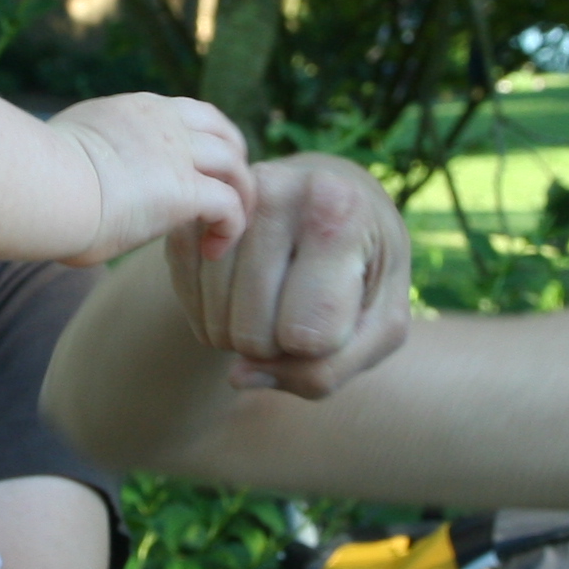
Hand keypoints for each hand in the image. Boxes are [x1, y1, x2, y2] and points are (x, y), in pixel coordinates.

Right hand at [49, 93, 251, 265]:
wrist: (40, 187)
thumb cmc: (37, 179)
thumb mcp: (69, 150)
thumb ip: (90, 155)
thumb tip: (79, 177)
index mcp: (136, 109)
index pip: (188, 114)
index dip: (204, 142)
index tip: (198, 172)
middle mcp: (164, 122)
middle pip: (224, 131)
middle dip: (234, 162)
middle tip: (229, 198)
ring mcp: (178, 153)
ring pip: (236, 167)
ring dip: (241, 198)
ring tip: (227, 231)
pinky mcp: (186, 190)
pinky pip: (231, 206)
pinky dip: (232, 229)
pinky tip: (213, 252)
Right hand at [171, 152, 412, 397]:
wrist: (334, 200)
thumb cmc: (366, 268)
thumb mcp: (382, 322)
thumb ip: (329, 368)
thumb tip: (238, 377)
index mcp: (340, 209)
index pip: (307, 335)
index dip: (322, 346)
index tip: (339, 309)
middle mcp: (275, 190)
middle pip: (253, 335)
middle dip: (277, 346)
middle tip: (301, 308)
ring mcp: (222, 201)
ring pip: (216, 323)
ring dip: (242, 334)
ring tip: (274, 298)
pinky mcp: (190, 215)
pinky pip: (186, 299)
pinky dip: (211, 316)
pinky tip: (241, 291)